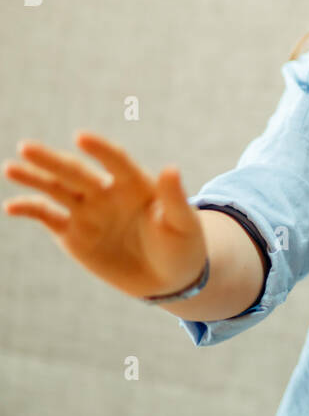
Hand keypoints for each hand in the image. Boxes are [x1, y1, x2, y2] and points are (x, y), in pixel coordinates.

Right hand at [2, 131, 206, 299]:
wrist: (167, 276)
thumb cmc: (181, 244)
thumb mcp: (183, 223)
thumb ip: (174, 198)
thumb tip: (171, 169)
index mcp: (135, 182)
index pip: (116, 161)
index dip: (101, 150)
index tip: (82, 138)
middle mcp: (106, 191)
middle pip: (76, 172)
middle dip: (52, 160)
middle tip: (26, 147)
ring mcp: (87, 211)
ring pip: (56, 189)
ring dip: (34, 179)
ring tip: (11, 167)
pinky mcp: (73, 233)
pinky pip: (48, 217)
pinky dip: (30, 210)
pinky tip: (11, 207)